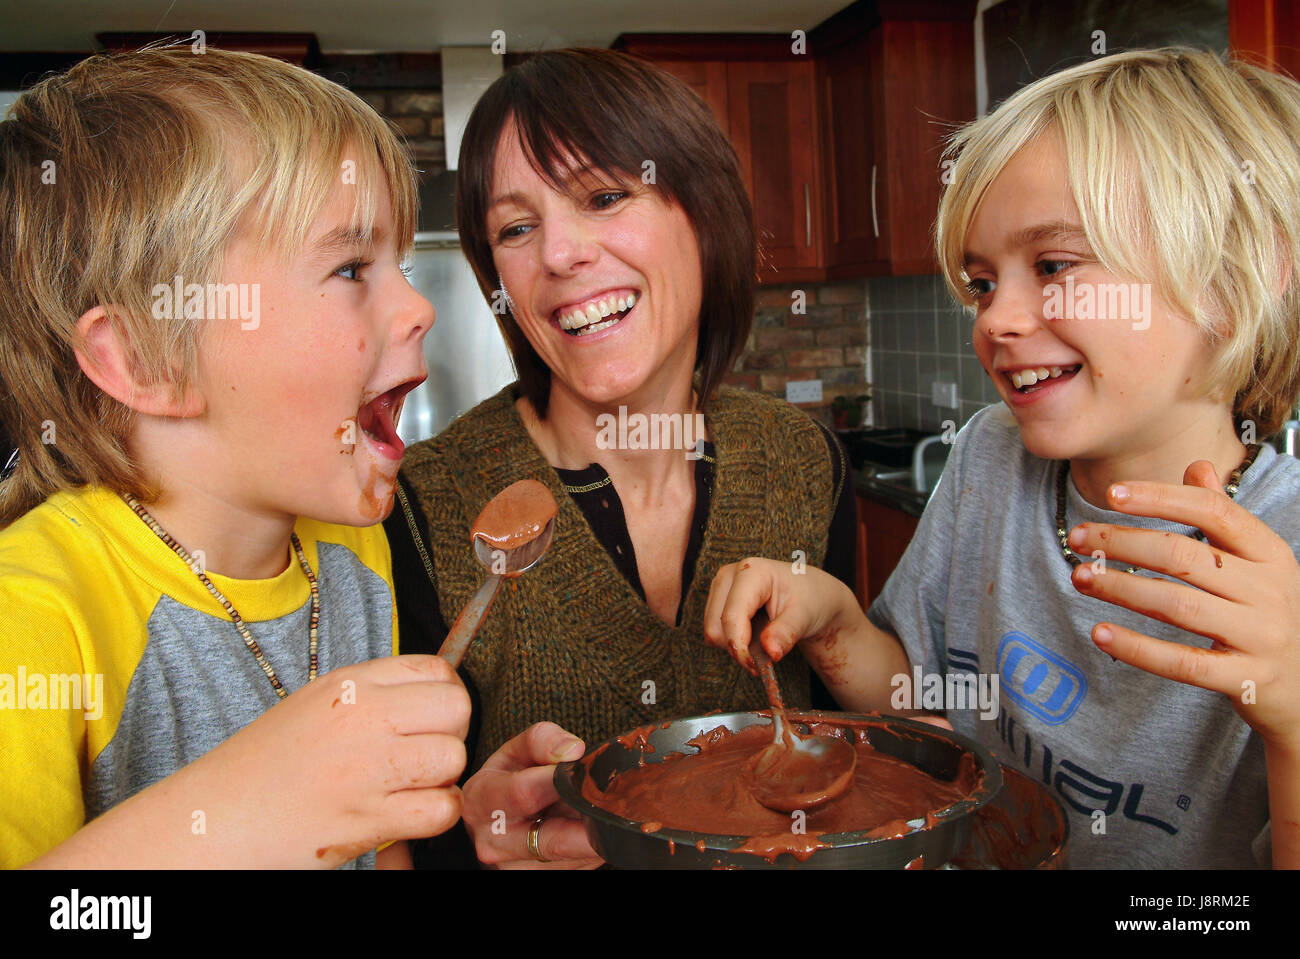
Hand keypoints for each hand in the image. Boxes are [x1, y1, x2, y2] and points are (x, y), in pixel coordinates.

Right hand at [28, 654, 470, 867]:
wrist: (214, 818)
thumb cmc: (266, 764)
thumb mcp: (318, 703)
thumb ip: (374, 694)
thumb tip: (435, 695)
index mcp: (350, 683)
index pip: (437, 670)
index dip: (444, 698)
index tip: (429, 720)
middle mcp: (362, 716)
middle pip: (457, 709)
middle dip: (450, 735)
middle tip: (422, 756)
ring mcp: (366, 766)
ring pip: (454, 758)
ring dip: (442, 779)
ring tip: (408, 787)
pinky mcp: (367, 818)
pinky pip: (441, 809)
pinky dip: (434, 816)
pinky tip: (406, 815)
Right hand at [461, 722, 602, 868]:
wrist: (494, 822)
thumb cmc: (507, 779)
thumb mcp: (515, 751)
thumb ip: (541, 740)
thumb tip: (574, 750)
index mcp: (482, 801)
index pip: (525, 792)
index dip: (560, 779)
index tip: (586, 768)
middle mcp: (494, 843)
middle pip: (554, 841)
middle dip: (590, 822)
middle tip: (617, 806)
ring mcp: (517, 869)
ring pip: (572, 857)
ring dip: (594, 834)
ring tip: (602, 810)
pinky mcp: (538, 880)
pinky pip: (579, 866)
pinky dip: (592, 847)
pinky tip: (590, 828)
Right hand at [703, 556, 862, 672]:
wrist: (810, 593)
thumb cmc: (808, 599)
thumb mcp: (804, 616)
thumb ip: (786, 633)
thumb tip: (771, 653)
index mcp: (752, 571)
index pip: (732, 616)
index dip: (740, 646)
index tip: (755, 667)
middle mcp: (729, 575)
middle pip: (716, 626)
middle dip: (738, 648)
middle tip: (766, 655)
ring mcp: (721, 586)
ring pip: (712, 631)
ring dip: (735, 646)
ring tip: (764, 640)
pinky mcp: (718, 598)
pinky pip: (715, 631)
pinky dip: (733, 641)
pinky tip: (755, 635)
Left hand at [1066, 460, 1299, 748]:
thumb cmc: (1268, 611)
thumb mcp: (1260, 561)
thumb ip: (1225, 517)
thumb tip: (1197, 466)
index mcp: (1270, 553)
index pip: (1213, 511)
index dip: (1160, 498)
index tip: (1111, 494)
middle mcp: (1268, 591)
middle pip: (1184, 556)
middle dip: (1123, 543)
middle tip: (1078, 539)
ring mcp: (1259, 637)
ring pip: (1176, 605)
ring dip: (1120, 588)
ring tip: (1080, 577)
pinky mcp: (1243, 679)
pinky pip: (1182, 662)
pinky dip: (1137, 647)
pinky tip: (1101, 633)